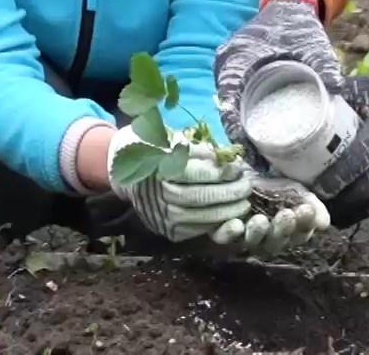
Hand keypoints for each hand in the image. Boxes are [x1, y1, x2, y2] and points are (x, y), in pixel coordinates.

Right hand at [106, 126, 251, 242]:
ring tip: (243, 203)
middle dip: (229, 193)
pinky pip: (195, 230)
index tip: (238, 167)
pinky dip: (214, 224)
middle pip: (200, 197)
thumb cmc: (150, 146)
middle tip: (246, 186)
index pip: (197, 174)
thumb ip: (196, 148)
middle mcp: (158, 195)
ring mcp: (161, 215)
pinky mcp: (166, 230)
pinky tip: (229, 215)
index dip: (221, 171)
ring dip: (227, 212)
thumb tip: (225, 157)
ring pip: (199, 217)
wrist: (121, 170)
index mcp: (158, 168)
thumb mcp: (169, 137)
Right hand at [213, 0, 344, 149]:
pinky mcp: (238, 78)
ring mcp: (229, 72)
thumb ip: (323, 62)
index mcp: (237, 57)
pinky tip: (262, 144)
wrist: (288, 6)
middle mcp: (226, 66)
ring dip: (243, 134)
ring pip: (231, 110)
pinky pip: (237, 104)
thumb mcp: (311, 42)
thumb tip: (336, 87)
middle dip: (241, 139)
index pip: (229, 99)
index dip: (236, 128)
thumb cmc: (296, 24)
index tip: (251, 152)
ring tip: (264, 162)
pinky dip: (246, 123)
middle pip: (227, 110)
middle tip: (262, 166)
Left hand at [213, 173, 330, 256]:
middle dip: (282, 231)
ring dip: (257, 234)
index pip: (299, 236)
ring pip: (252, 243)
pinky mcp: (221, 230)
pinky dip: (230, 233)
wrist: (242, 169)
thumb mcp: (296, 190)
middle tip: (287, 215)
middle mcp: (266, 238)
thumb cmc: (272, 184)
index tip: (306, 210)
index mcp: (286, 231)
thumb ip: (312, 205)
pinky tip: (237, 224)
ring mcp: (243, 236)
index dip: (304, 226)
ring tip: (261, 220)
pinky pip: (225, 238)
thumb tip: (323, 224)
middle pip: (276, 244)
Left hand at [311, 66, 368, 227]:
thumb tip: (312, 90)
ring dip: (353, 211)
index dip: (331, 181)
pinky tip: (358, 207)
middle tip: (314, 204)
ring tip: (331, 212)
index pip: (352, 166)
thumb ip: (346, 91)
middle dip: (337, 204)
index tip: (312, 187)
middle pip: (362, 193)